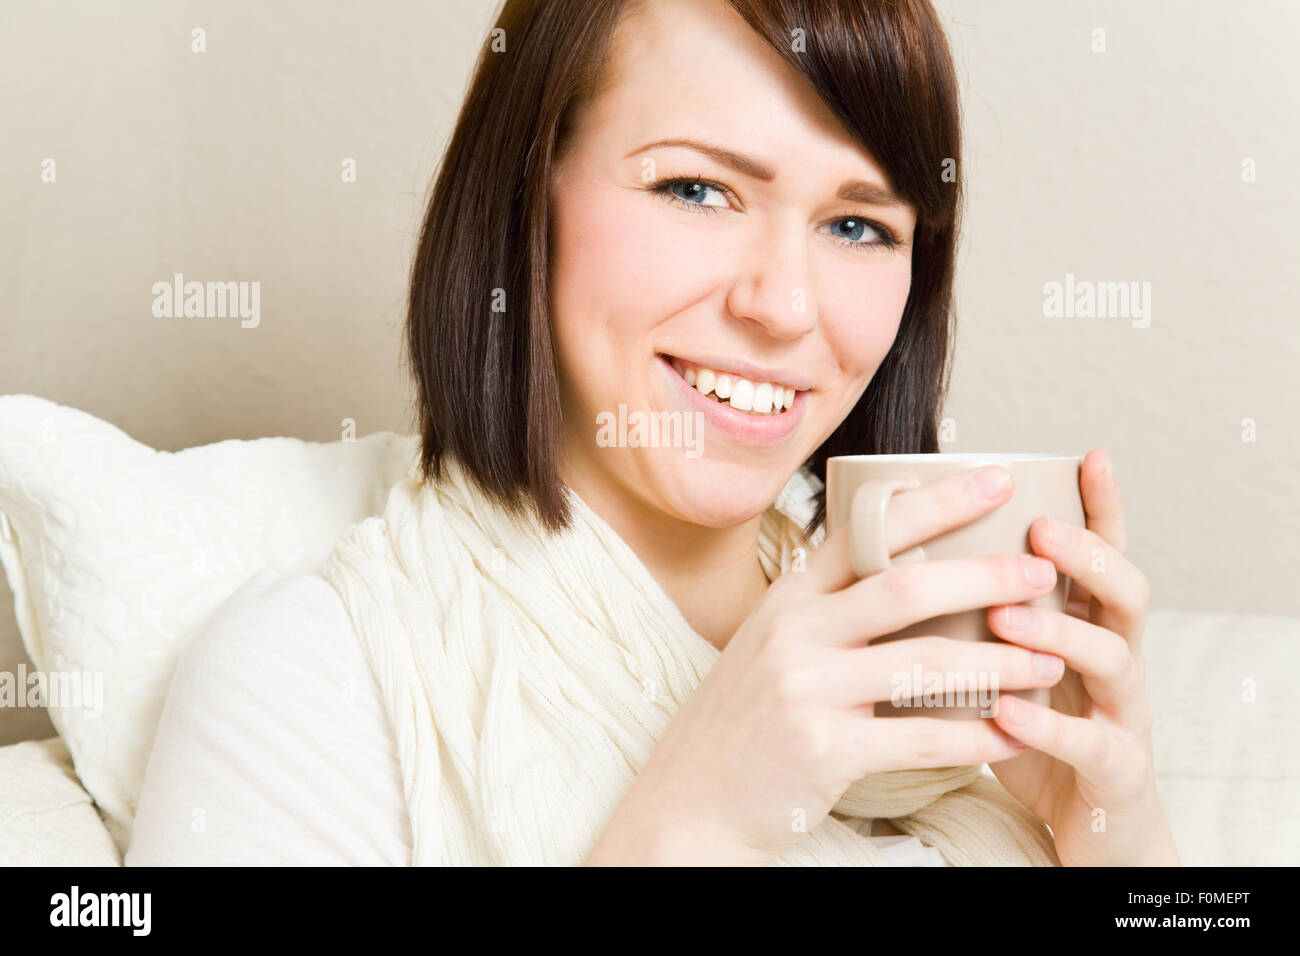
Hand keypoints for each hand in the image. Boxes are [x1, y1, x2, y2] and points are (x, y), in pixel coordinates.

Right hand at [586, 464, 1066, 864]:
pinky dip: (975, 737)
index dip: (937, 502)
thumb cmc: (746, 719)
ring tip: (1050, 662)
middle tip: (1043, 573)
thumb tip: (920, 577)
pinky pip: (919, 738)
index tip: (997, 480)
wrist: (691, 799)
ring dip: (1000, 662)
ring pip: (925, 662)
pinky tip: (1012, 737)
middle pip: (906, 587)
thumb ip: (832, 611)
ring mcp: (805, 689)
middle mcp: (793, 632)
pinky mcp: (822, 750)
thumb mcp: (774, 645)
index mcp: (788, 597)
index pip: (868, 531)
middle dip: (986, 576)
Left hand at [984, 449, 1178, 865]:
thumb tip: (899, 554)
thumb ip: (976, 613)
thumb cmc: (1028, 729)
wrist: (1080, 824)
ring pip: (1113, 658)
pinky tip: (1006, 711)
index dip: (1101, 506)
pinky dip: (1048, 724)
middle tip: (1040, 532)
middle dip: (1087, 556)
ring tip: (1007, 617)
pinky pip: (1090, 742)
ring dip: (1059, 633)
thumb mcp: (1004, 661)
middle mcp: (1115, 658)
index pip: (1102, 553)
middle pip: (1124, 592)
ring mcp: (1122, 713)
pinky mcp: (1115, 771)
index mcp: (1087, 623)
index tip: (1089, 456)